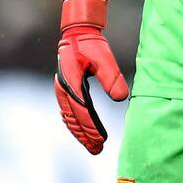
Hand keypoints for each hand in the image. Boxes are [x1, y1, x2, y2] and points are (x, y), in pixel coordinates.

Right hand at [54, 0, 128, 153]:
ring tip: (91, 146)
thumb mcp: (104, 57)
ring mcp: (62, 89)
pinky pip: (67, 112)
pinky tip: (81, 133)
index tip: (103, 140)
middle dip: (85, 136)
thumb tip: (121, 98)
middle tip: (98, 150)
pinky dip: (74, 124)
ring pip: (69, 118)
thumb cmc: (90, 43)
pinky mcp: (64, 89)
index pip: (83, 110)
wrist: (76, 32)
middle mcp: (63, 88)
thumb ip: (112, 77)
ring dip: (79, 133)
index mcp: (71, 82)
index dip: (92, 127)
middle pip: (73, 119)